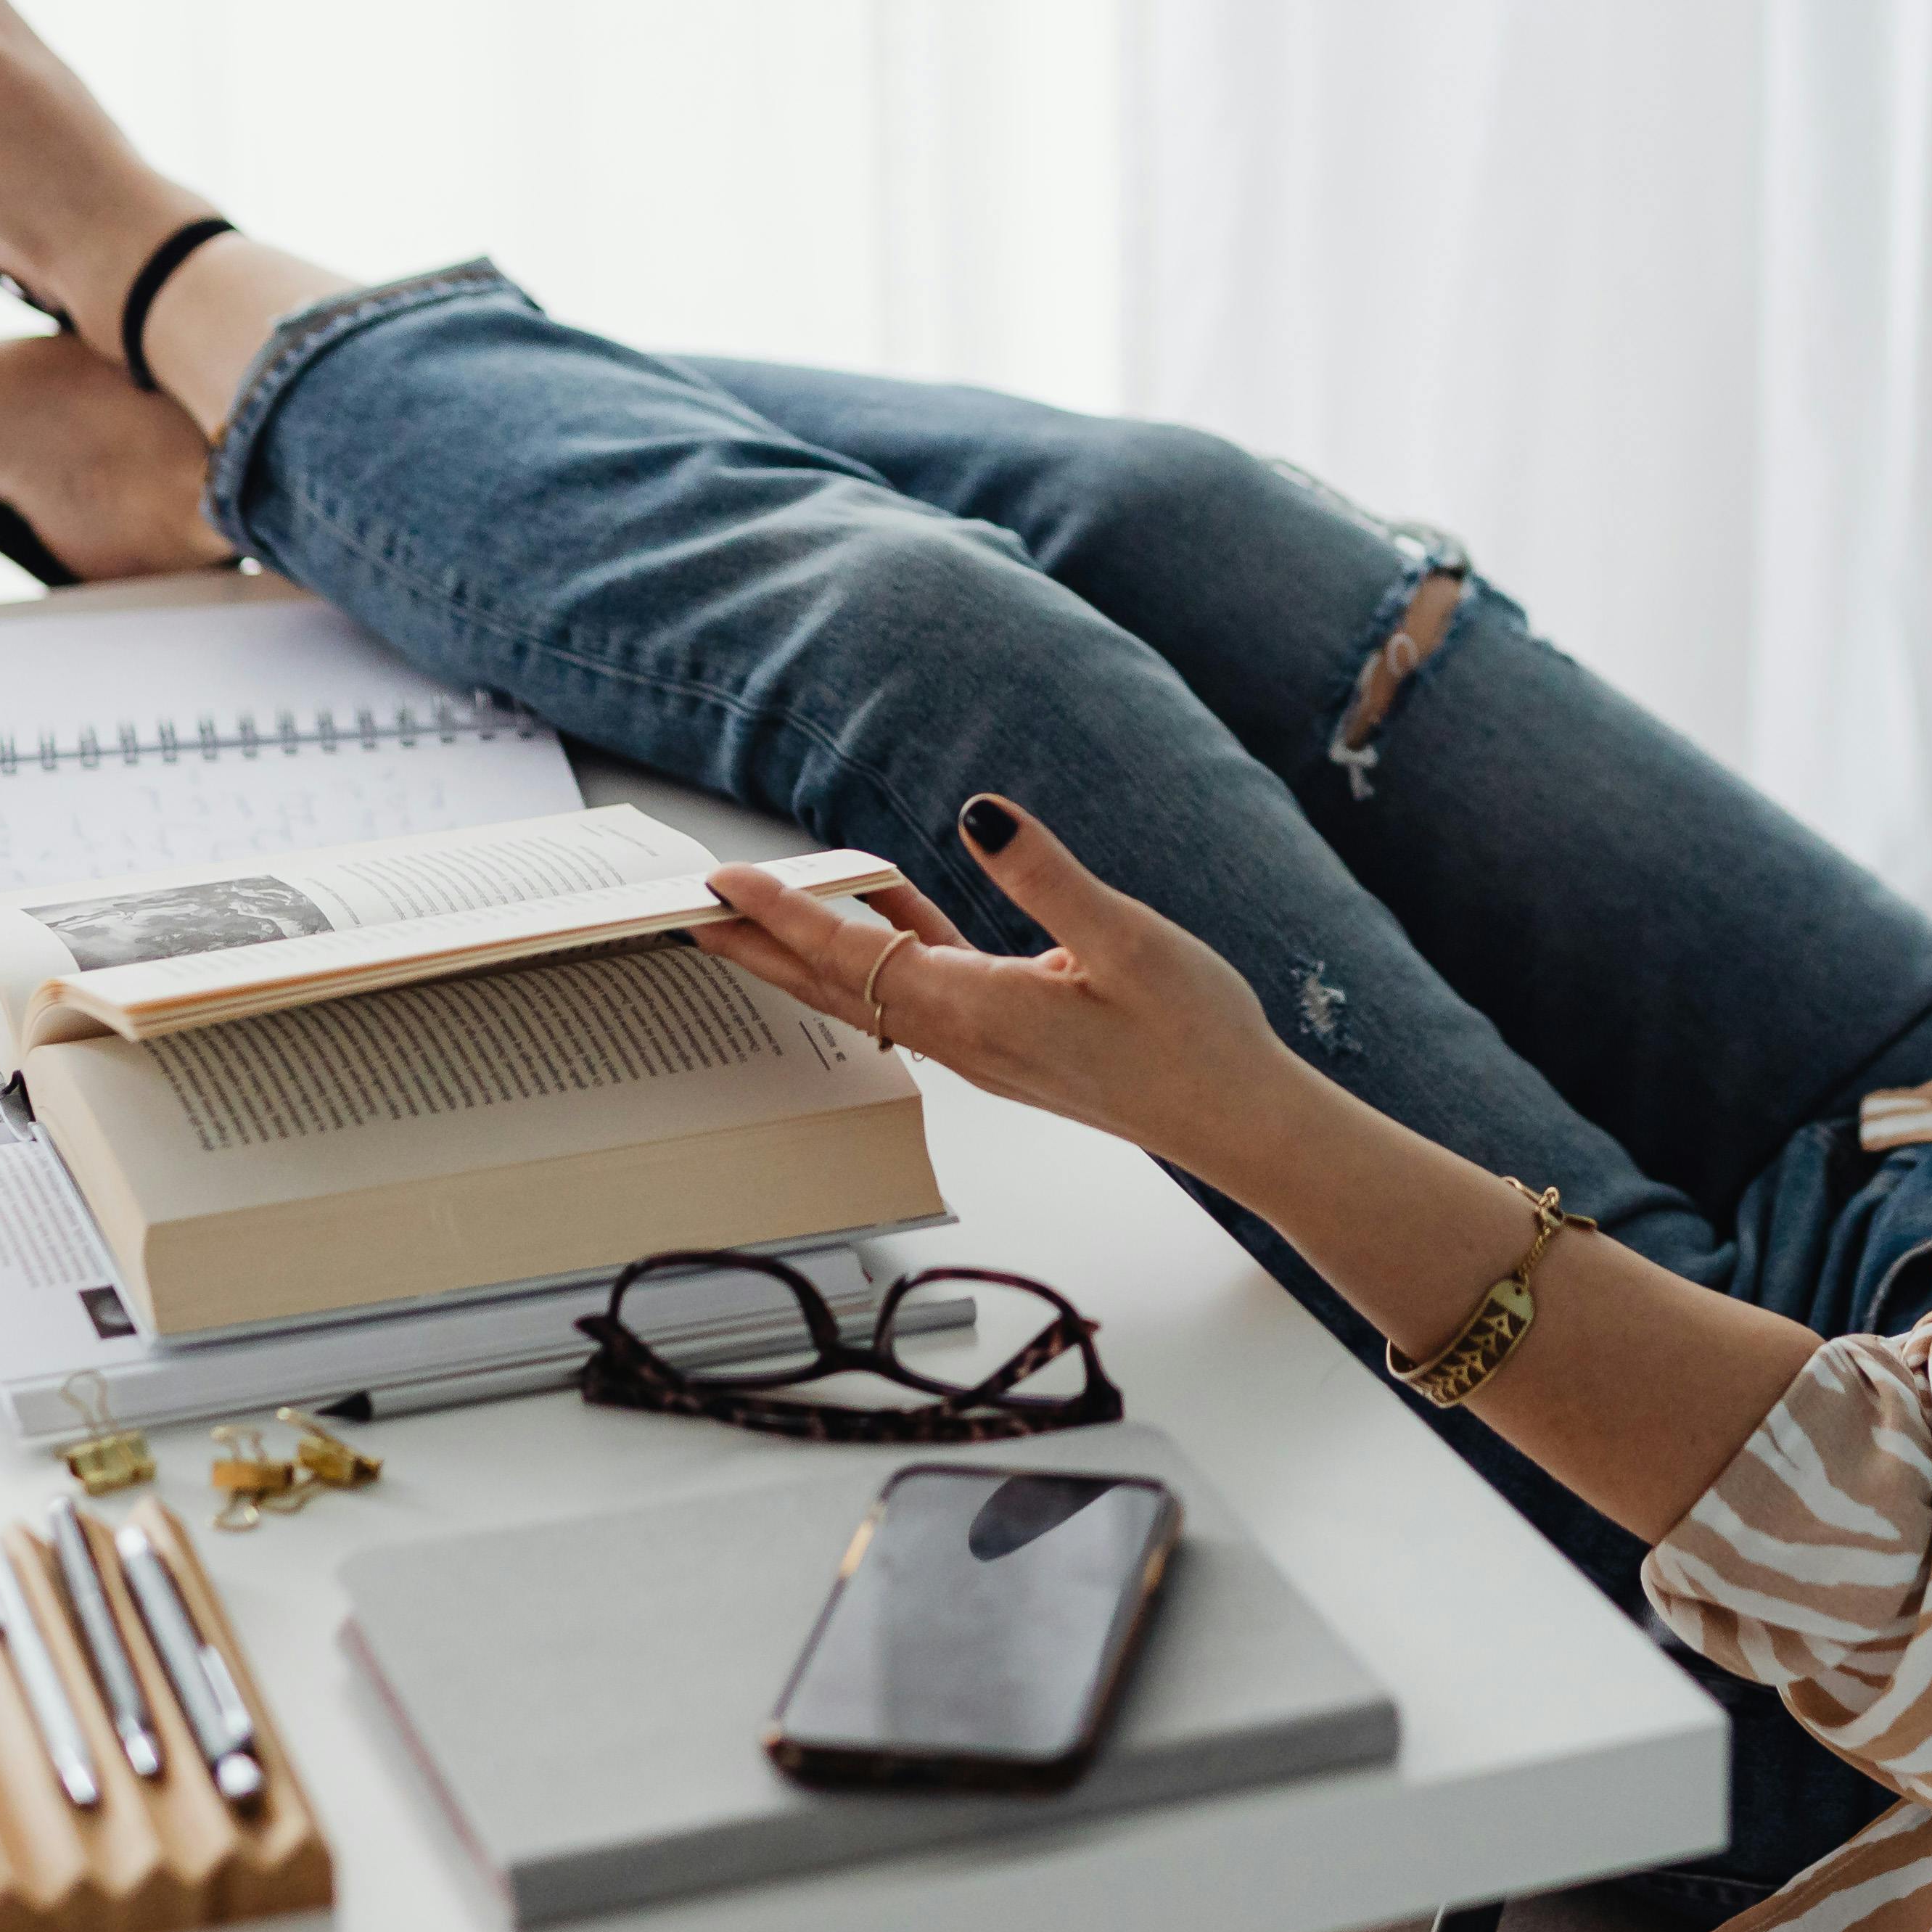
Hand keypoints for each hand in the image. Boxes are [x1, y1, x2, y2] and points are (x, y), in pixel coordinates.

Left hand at [697, 797, 1312, 1189]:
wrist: (1238, 1120)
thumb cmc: (1194, 1035)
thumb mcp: (1126, 937)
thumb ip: (1046, 873)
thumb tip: (980, 811)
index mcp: (979, 1012)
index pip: (853, 956)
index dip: (784, 914)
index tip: (723, 882)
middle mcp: (966, 1041)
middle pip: (837, 988)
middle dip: (761, 948)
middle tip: (693, 912)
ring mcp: (985, 1051)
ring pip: (873, 995)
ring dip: (814, 956)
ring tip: (762, 916)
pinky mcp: (1010, 1048)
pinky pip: (923, 995)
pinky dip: (888, 954)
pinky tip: (891, 914)